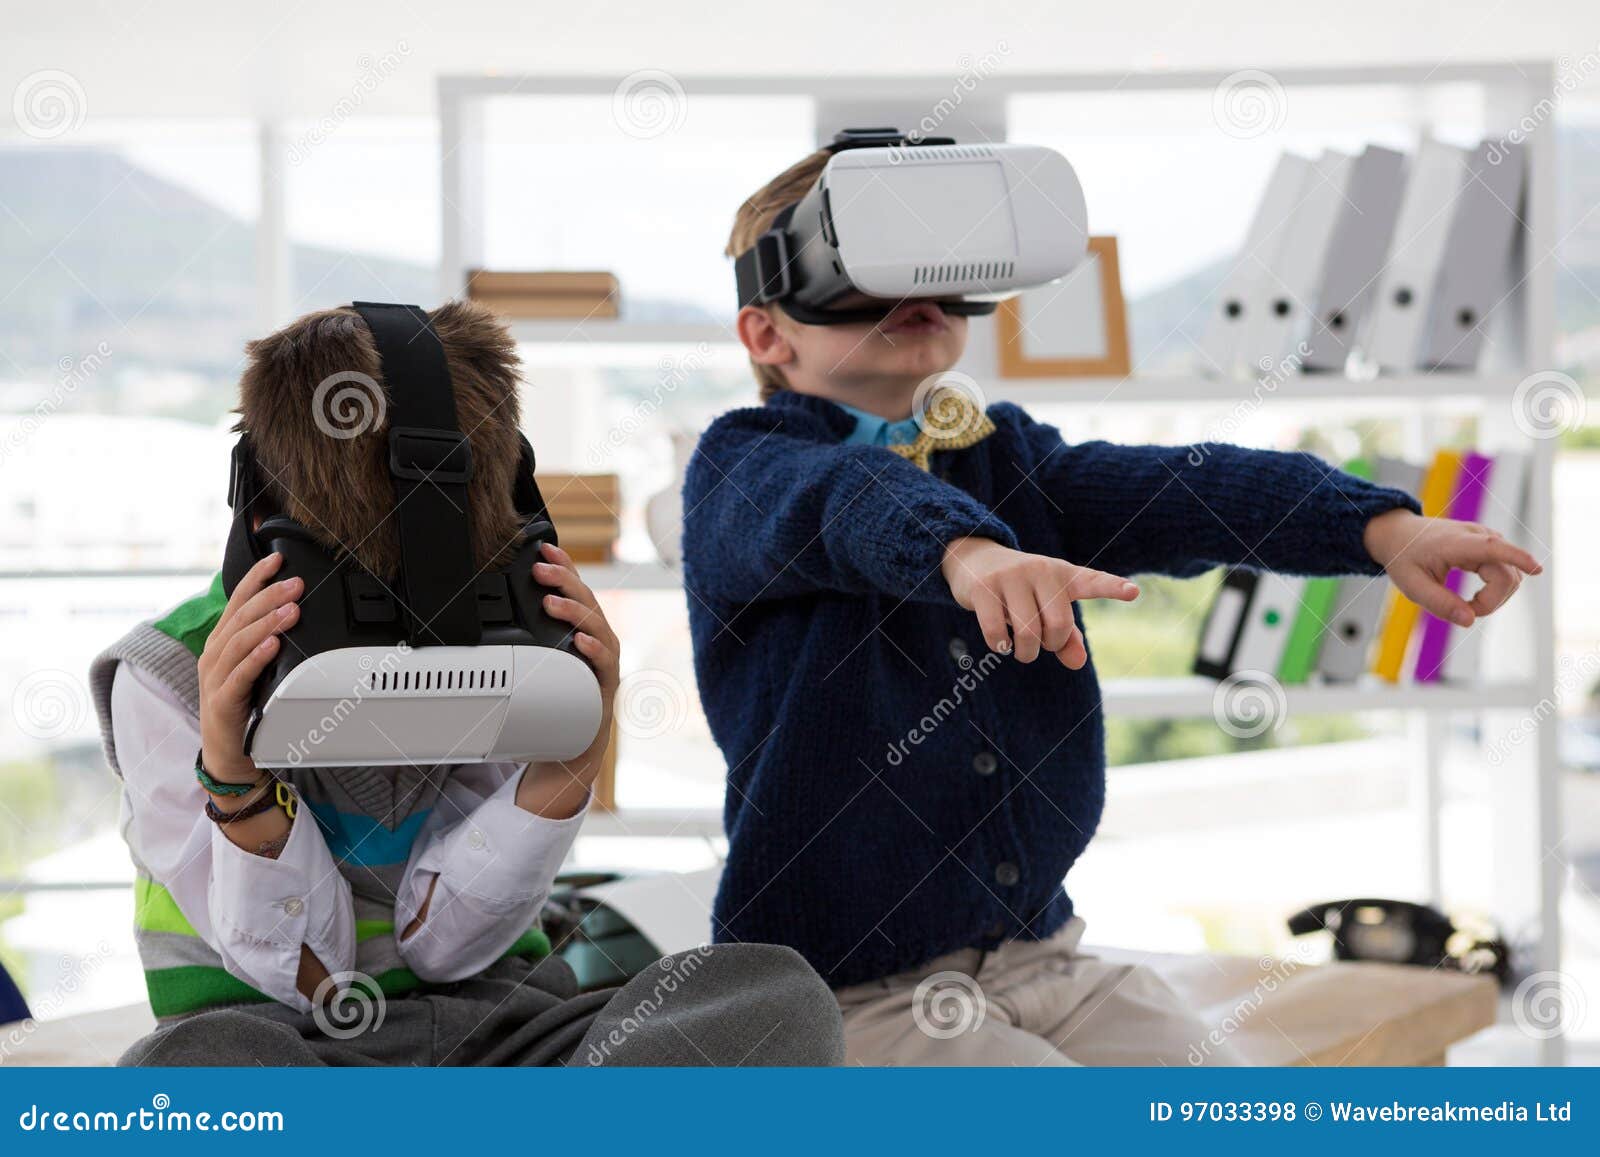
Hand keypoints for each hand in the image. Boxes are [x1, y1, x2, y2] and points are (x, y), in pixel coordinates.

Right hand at [197, 552, 301, 783]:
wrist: (228, 752)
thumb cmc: (244, 706)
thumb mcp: (253, 666)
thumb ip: (265, 640)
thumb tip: (293, 610)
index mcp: (221, 642)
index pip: (238, 601)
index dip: (256, 578)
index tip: (278, 559)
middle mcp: (214, 655)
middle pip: (240, 617)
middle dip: (269, 596)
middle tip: (296, 584)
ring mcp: (214, 678)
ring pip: (240, 642)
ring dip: (267, 623)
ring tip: (291, 610)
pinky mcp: (222, 702)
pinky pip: (239, 676)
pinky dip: (256, 658)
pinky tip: (273, 645)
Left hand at [518, 541, 621, 817]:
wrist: (569, 754)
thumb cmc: (551, 707)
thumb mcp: (533, 669)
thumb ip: (519, 646)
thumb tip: (475, 621)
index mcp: (580, 634)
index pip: (575, 592)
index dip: (563, 568)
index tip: (543, 549)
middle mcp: (596, 646)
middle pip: (588, 604)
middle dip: (566, 583)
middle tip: (543, 571)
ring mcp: (603, 668)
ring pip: (598, 629)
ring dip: (575, 613)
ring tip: (552, 602)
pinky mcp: (605, 691)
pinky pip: (605, 667)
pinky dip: (593, 651)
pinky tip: (580, 642)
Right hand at [940, 537, 1138, 667]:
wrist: (976, 561)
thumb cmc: (1021, 591)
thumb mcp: (1046, 608)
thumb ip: (1067, 637)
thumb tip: (1077, 663)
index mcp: (1063, 574)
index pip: (1093, 581)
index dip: (1113, 588)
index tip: (1134, 593)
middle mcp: (1041, 570)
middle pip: (1058, 624)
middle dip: (1051, 644)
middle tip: (1041, 644)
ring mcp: (1011, 576)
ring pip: (1027, 631)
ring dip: (1026, 652)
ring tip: (1021, 651)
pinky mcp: (983, 587)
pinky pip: (996, 631)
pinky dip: (1000, 647)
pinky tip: (1000, 644)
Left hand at [1362, 508, 1541, 626]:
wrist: (1399, 534)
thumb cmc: (1404, 559)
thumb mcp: (1411, 586)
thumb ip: (1439, 604)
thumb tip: (1470, 621)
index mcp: (1455, 543)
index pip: (1493, 548)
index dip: (1517, 558)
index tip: (1538, 570)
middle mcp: (1476, 536)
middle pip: (1506, 574)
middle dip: (1492, 602)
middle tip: (1463, 612)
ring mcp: (1486, 538)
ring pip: (1510, 574)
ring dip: (1495, 596)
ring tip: (1466, 604)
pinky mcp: (1490, 544)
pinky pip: (1506, 570)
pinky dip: (1496, 588)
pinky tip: (1477, 596)